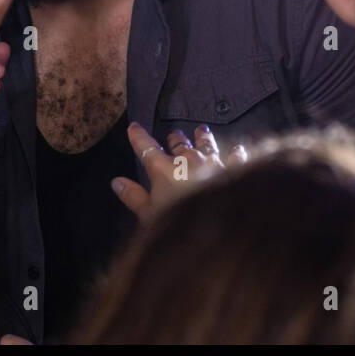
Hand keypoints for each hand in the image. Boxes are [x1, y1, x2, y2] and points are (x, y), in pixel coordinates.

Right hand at [111, 122, 246, 220]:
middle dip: (175, 139)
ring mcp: (213, 162)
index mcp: (164, 170)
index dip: (139, 137)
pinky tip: (238, 148)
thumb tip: (116, 181)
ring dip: (202, 137)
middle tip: (173, 135)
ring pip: (206, 144)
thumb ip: (134, 197)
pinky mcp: (234, 169)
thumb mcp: (150, 215)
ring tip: (201, 130)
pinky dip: (235, 153)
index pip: (147, 148)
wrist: (221, 228)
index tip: (134, 127)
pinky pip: (235, 156)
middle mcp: (188, 160)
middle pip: (179, 144)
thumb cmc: (181, 223)